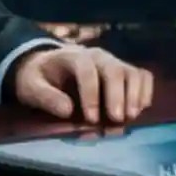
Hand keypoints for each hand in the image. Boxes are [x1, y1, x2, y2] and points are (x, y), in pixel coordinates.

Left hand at [12, 46, 154, 123]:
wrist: (47, 65)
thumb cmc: (38, 78)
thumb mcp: (30, 87)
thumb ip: (46, 97)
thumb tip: (68, 110)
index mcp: (74, 57)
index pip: (87, 71)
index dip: (91, 95)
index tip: (91, 118)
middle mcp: (98, 56)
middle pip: (115, 70)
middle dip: (118, 96)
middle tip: (117, 119)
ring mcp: (114, 62)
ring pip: (132, 72)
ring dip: (135, 95)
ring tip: (131, 116)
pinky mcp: (124, 71)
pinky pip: (142, 76)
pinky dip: (145, 91)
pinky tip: (141, 108)